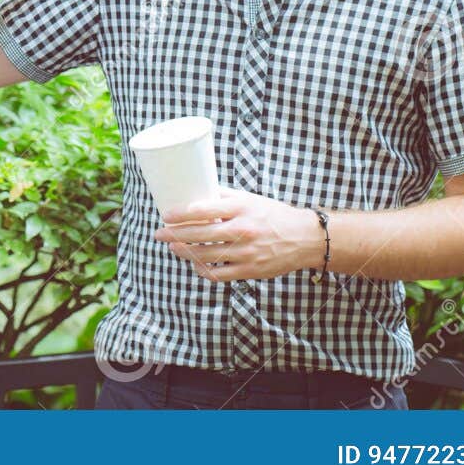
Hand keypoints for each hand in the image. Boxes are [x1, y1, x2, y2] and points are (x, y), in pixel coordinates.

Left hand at [154, 188, 324, 282]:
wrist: (303, 238)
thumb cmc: (273, 214)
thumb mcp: (250, 198)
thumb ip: (225, 196)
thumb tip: (198, 190)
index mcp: (242, 208)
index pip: (203, 210)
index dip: (180, 213)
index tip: (166, 214)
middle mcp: (243, 230)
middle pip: (199, 234)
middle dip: (174, 234)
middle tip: (159, 233)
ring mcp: (246, 252)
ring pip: (206, 255)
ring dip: (185, 252)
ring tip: (173, 248)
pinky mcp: (250, 270)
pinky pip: (219, 274)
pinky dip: (203, 270)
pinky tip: (195, 265)